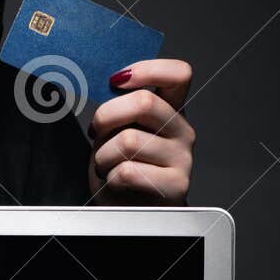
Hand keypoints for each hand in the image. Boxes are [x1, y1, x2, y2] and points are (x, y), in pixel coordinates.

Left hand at [88, 58, 194, 204]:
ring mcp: (183, 158)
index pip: (179, 74)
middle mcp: (182, 130)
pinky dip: (109, 178)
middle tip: (96, 131)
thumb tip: (106, 82)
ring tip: (106, 165)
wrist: (128, 211)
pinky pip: (128, 171)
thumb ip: (120, 105)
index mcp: (171, 110)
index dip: (148, 69)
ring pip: (128, 140)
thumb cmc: (120, 166)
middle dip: (106, 115)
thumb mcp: (118, 128)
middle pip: (145, 102)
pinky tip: (115, 182)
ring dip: (103, 155)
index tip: (116, 80)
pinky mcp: (176, 186)